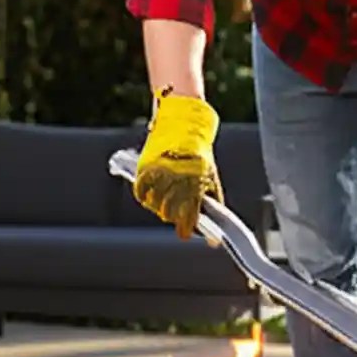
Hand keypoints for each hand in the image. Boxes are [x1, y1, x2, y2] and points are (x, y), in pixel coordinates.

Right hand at [134, 87, 222, 238]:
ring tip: (164, 200)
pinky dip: (145, 196)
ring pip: (154, 205)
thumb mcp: (211, 175)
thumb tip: (214, 228)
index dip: (187, 229)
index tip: (185, 234)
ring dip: (159, 207)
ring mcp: (160, 174)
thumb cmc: (199, 150)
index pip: (190, 216)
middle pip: (169, 214)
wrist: (182, 122)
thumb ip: (212, 200)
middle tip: (176, 213)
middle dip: (173, 217)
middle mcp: (177, 181)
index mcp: (195, 184)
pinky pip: (141, 192)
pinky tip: (150, 194)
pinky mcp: (146, 167)